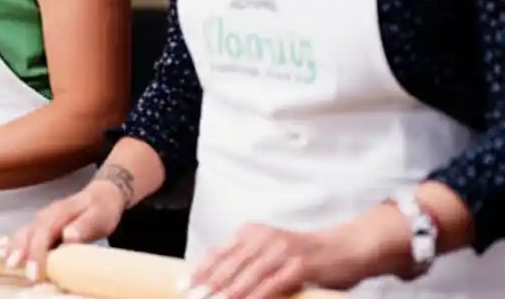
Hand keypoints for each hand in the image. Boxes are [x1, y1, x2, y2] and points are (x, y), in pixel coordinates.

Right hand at [0, 179, 127, 280]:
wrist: (102, 195)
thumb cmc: (101, 209)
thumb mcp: (99, 217)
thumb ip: (83, 227)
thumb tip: (68, 236)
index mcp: (58, 213)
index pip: (42, 234)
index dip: (36, 254)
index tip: (33, 272)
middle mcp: (44, 216)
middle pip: (26, 234)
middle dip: (18, 252)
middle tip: (12, 268)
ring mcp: (40, 222)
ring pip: (21, 234)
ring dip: (10, 249)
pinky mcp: (40, 229)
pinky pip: (21, 236)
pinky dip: (7, 243)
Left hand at [187, 215, 410, 298]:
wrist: (345, 248)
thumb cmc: (304, 258)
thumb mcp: (270, 254)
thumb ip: (247, 263)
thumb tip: (217, 284)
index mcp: (251, 233)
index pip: (218, 253)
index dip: (198, 271)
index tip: (181, 287)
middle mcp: (263, 238)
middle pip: (228, 265)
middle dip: (207, 285)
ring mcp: (281, 250)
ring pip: (247, 275)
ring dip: (228, 292)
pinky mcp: (299, 265)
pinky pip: (272, 284)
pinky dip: (256, 296)